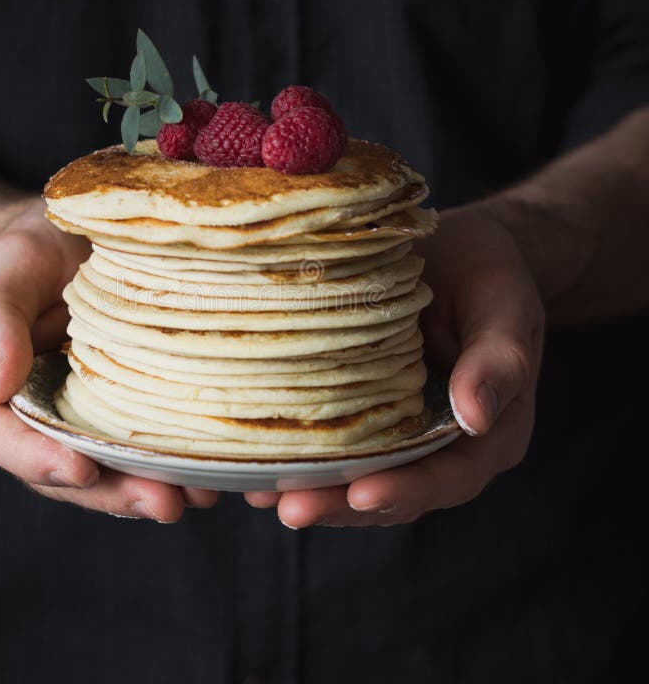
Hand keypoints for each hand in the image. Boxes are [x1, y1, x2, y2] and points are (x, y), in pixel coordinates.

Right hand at [0, 199, 217, 520]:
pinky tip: (210, 473)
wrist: (75, 243)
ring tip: (196, 497)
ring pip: (108, 469)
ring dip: (150, 489)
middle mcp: (27, 416)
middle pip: (62, 471)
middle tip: (162, 503)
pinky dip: (172, 464)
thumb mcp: (5, 268)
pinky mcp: (120, 411)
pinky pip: (141, 446)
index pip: (0, 438)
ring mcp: (77, 417)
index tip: (81, 468)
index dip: (38, 460)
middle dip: (112, 493)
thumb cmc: (31, 252)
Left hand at [244, 204, 544, 526]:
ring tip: (262, 493)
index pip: (451, 476)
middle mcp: (445, 443)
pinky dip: (303, 456)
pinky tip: (258, 462)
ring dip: (315, 490)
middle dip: (343, 504)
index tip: (361, 493)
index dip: (407, 490)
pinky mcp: (369, 409)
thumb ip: (498, 360)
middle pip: (396, 491)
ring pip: (360, 476)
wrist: (457, 252)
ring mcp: (403, 430)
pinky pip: (338, 442)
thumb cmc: (488, 271)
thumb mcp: (504, 304)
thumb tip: (476, 419)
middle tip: (292, 509)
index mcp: (492, 431)